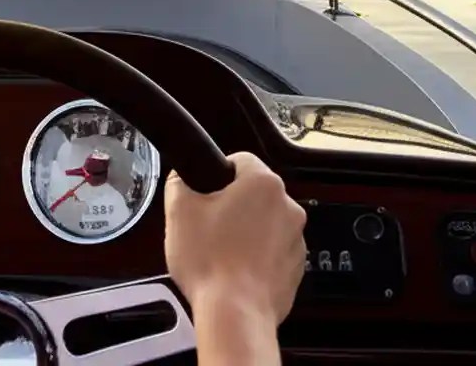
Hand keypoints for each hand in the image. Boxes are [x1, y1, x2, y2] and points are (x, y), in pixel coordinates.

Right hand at [164, 151, 305, 333]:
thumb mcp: (179, 212)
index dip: (216, 177)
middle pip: (254, 195)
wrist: (235, 314)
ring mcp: (296, 239)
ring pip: (265, 224)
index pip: (239, 160)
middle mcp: (289, 206)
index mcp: (263, 183)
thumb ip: (179, 182)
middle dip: (231, 207)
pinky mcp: (296, 268)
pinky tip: (235, 273)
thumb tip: (183, 178)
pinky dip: (257, 258)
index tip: (204, 197)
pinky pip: (273, 253)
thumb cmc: (210, 262)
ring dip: (246, 233)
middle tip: (206, 228)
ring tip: (220, 255)